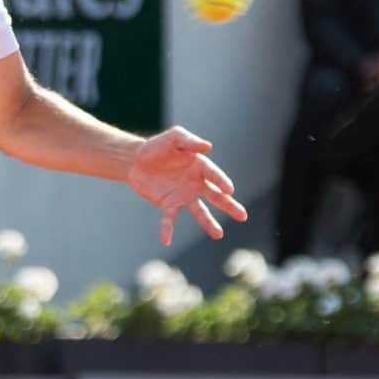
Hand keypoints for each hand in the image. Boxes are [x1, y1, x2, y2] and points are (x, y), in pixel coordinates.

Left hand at [126, 127, 246, 244]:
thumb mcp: (174, 138)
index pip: (214, 175)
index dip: (222, 182)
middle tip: (242, 216)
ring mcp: (183, 195)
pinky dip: (167, 230)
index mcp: (200, 166)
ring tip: (219, 235)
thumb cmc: (158, 146)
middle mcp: (196, 183)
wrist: (136, 159)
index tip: (230, 190)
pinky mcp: (168, 204)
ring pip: (200, 211)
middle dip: (229, 206)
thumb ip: (190, 141)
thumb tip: (209, 147)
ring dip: (209, 223)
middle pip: (216, 196)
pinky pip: (169, 219)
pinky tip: (166, 240)